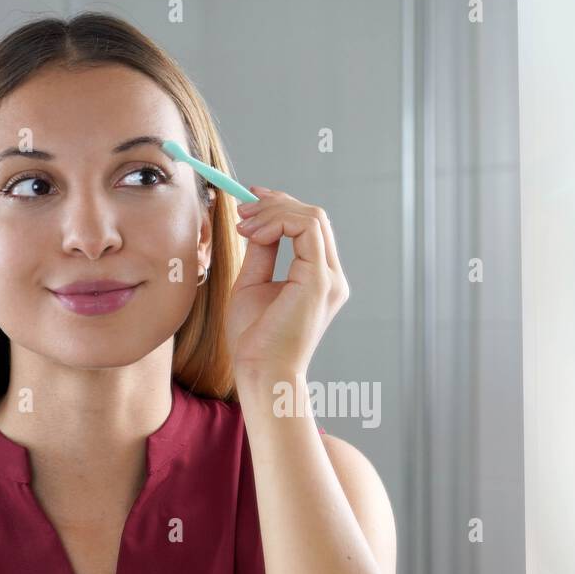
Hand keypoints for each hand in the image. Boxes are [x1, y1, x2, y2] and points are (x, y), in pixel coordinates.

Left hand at [228, 186, 348, 380]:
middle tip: (243, 208)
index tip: (251, 201)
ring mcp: (329, 279)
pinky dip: (277, 222)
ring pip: (311, 217)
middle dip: (276, 203)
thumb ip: (261, 253)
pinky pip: (305, 228)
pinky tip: (253, 234)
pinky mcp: (319, 280)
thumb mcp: (253, 284)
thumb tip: (258, 223)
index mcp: (320, 280)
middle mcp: (331, 278)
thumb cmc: (254, 340)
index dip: (281, 207)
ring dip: (273, 211)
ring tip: (244, 224)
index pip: (311, 228)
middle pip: (314, 217)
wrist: (261, 372)